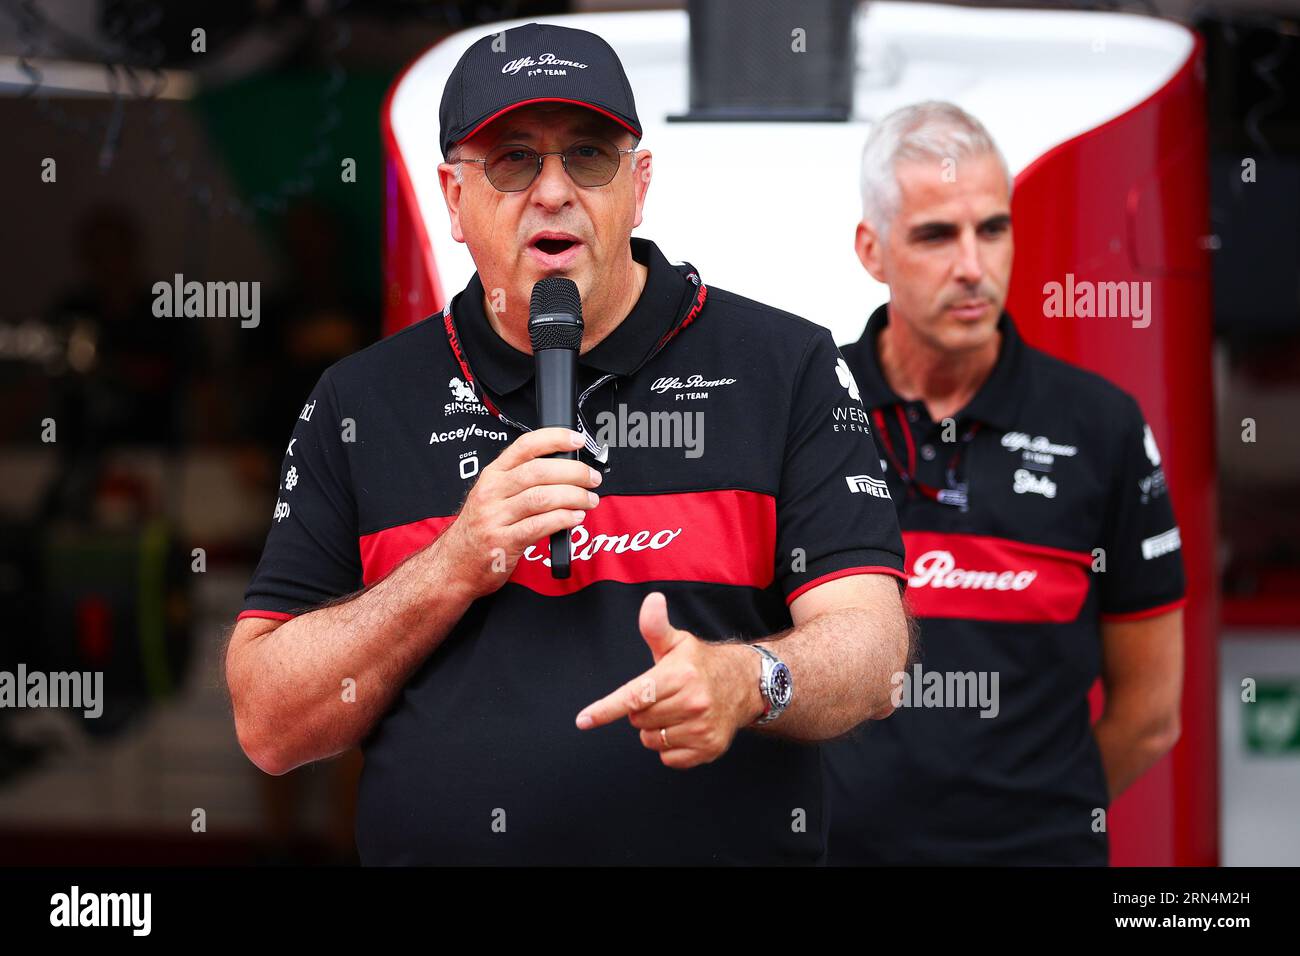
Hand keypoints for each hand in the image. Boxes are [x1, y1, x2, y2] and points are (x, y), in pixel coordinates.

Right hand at [437, 428, 601, 597]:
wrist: (454, 565)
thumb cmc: (479, 529)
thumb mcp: (492, 495)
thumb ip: (521, 481)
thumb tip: (565, 469)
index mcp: (492, 475)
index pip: (525, 446)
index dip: (554, 438)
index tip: (577, 440)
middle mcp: (491, 492)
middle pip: (539, 471)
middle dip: (573, 472)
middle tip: (592, 478)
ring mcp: (495, 517)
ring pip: (543, 497)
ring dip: (574, 497)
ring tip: (589, 500)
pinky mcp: (503, 542)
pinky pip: (540, 526)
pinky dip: (563, 519)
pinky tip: (575, 518)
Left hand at [575, 592, 763, 768]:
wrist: (743, 685)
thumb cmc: (700, 664)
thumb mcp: (677, 642)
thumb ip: (656, 626)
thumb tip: (652, 600)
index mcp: (680, 675)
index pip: (635, 696)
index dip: (606, 709)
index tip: (583, 720)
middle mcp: (693, 702)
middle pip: (638, 720)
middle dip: (642, 711)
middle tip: (662, 696)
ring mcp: (702, 728)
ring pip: (652, 740)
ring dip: (655, 730)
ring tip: (675, 712)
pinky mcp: (709, 748)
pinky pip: (668, 758)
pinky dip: (670, 748)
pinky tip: (685, 729)